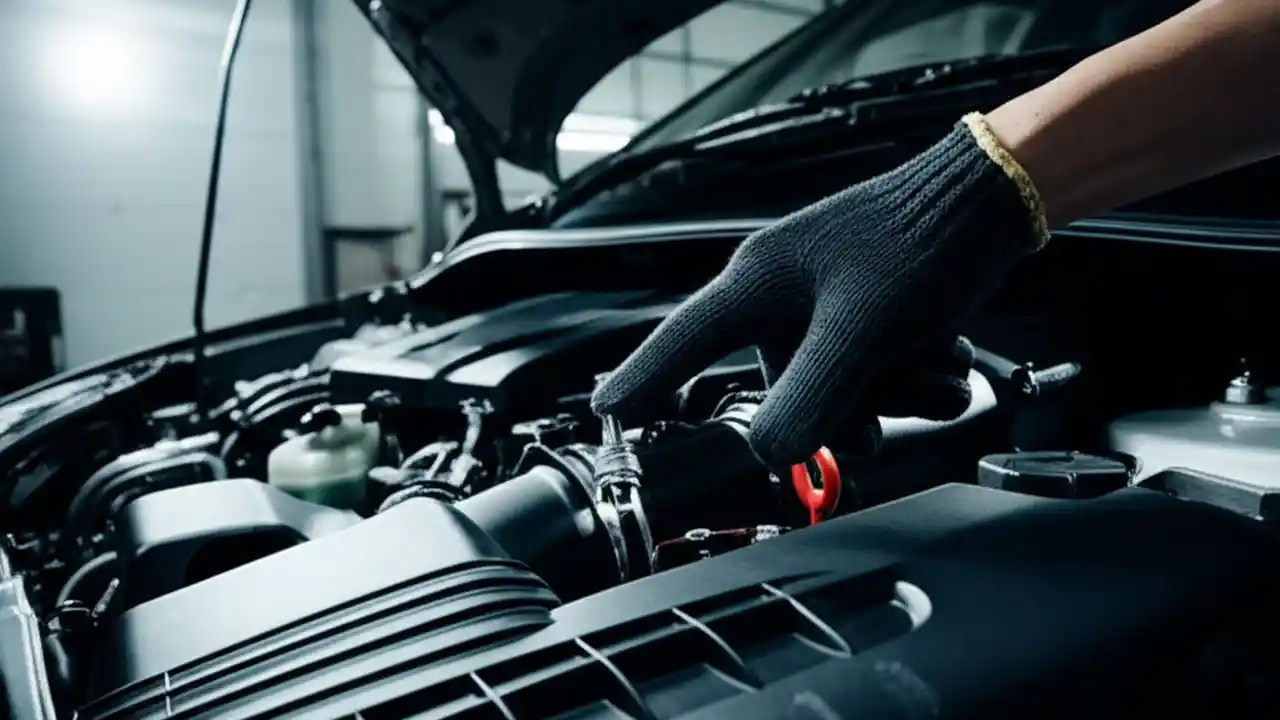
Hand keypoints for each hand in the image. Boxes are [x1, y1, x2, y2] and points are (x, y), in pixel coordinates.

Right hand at [593, 116, 1042, 467]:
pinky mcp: (867, 319)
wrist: (990, 204)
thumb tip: (765, 455)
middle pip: (787, 390)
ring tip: (932, 356)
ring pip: (843, 391)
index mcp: (760, 285)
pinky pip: (878, 378)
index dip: (643, 380)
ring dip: (897, 390)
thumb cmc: (916, 245)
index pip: (683, 341)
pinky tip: (942, 349)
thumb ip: (808, 398)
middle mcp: (785, 298)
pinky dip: (916, 376)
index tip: (608, 413)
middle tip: (886, 392)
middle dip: (845, 407)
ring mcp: (828, 310)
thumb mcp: (858, 331)